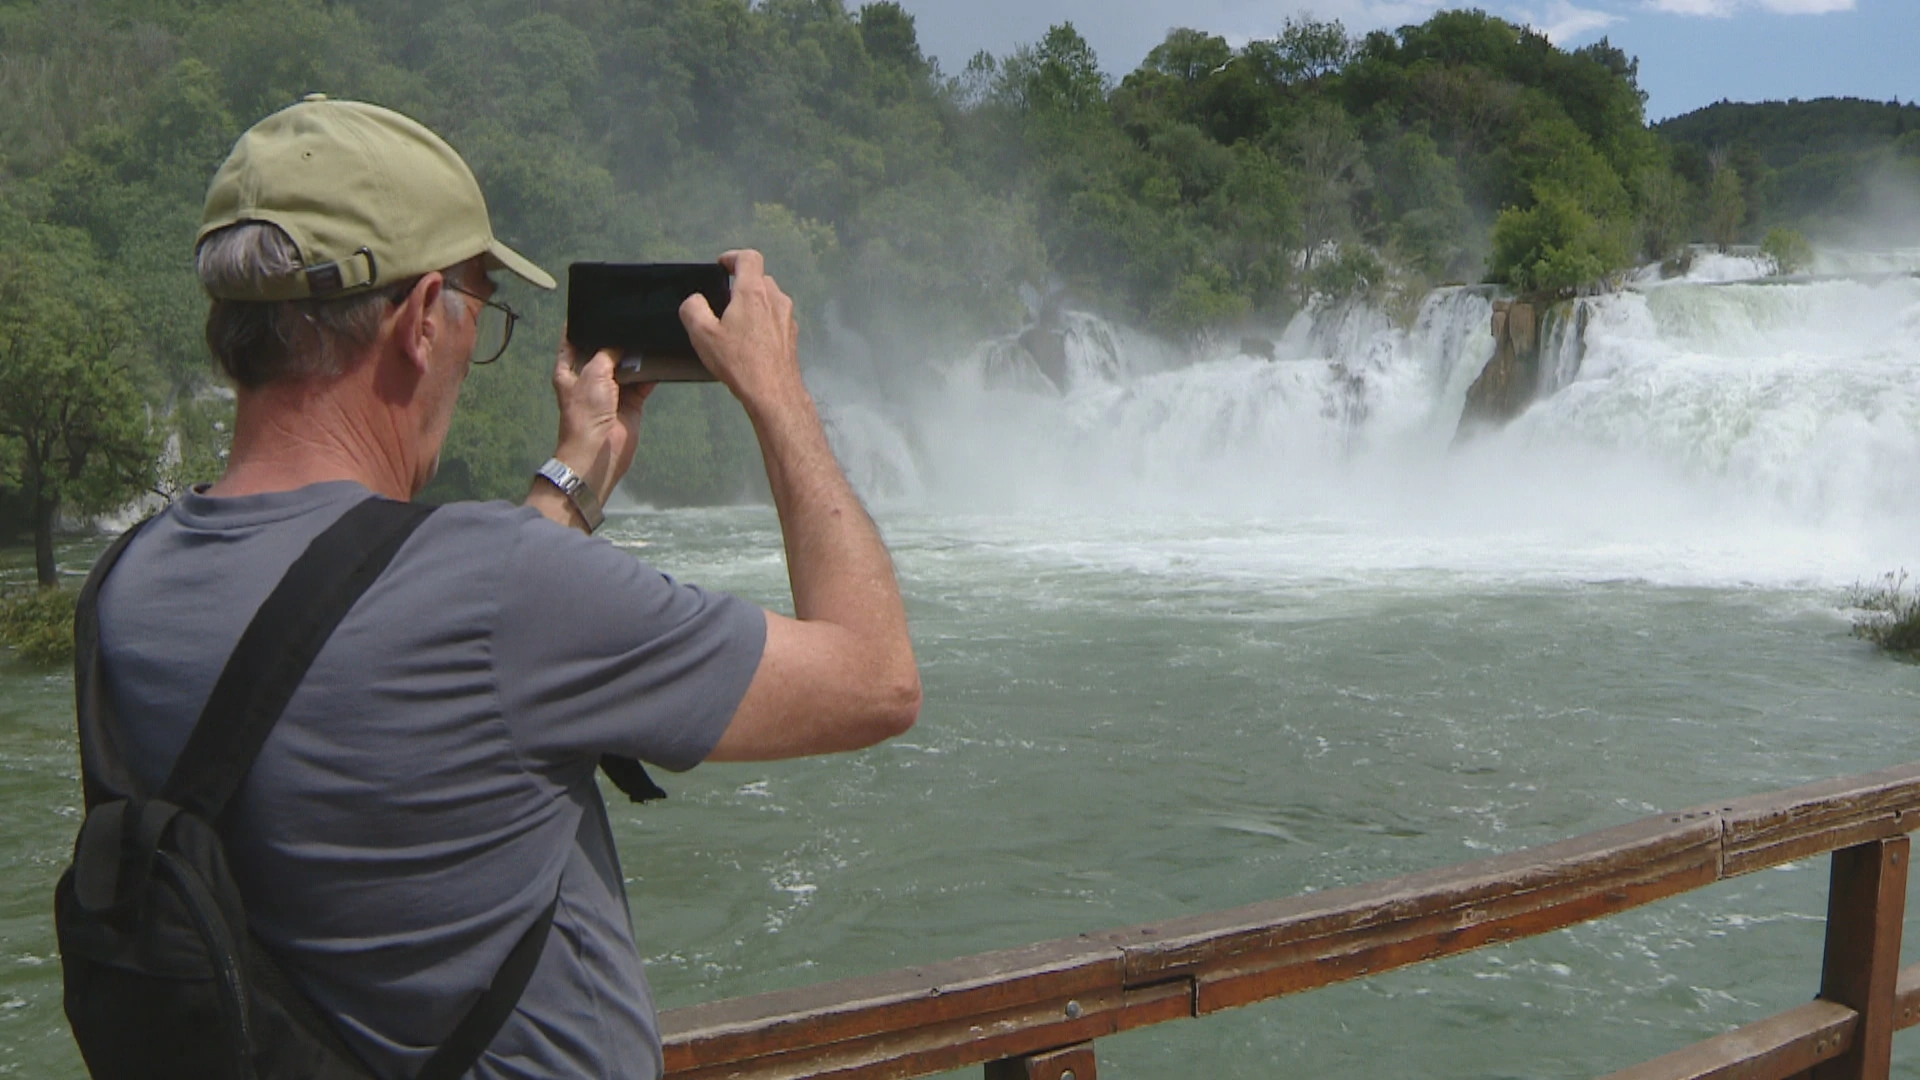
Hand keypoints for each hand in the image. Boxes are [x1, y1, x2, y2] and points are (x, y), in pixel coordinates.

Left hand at [550, 334, 653, 502]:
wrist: (600, 451)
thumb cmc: (586, 412)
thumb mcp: (593, 373)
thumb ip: (608, 353)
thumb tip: (621, 342)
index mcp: (570, 370)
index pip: (573, 341)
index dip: (582, 325)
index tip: (596, 308)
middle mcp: (590, 377)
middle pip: (604, 351)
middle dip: (616, 339)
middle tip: (631, 318)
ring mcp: (611, 390)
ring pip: (626, 365)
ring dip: (636, 355)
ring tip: (648, 333)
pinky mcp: (631, 401)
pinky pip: (643, 381)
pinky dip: (651, 372)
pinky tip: (660, 358)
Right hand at [679, 250, 801, 405]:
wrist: (773, 392)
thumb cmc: (739, 362)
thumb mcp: (702, 334)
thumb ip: (693, 309)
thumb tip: (695, 301)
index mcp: (753, 292)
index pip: (748, 257)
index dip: (733, 257)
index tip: (722, 265)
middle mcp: (775, 299)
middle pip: (759, 278)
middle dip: (741, 283)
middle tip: (725, 299)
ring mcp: (787, 317)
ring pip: (770, 298)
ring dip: (754, 303)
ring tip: (737, 323)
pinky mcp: (792, 335)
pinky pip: (776, 318)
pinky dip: (764, 321)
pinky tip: (752, 342)